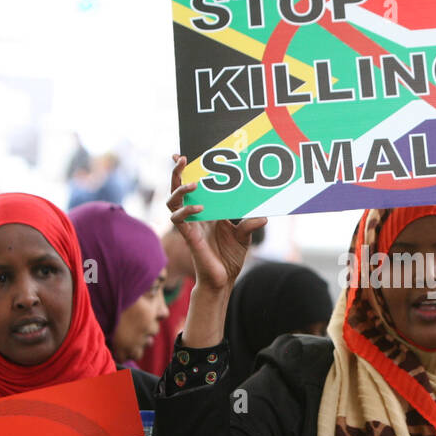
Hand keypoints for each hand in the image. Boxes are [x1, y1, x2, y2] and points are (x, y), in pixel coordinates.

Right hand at [166, 154, 265, 294]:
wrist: (223, 281)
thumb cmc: (230, 258)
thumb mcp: (243, 237)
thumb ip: (249, 224)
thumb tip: (263, 217)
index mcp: (207, 211)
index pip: (194, 186)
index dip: (187, 171)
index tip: (185, 155)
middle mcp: (195, 215)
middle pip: (178, 189)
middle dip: (177, 173)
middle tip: (182, 158)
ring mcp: (189, 225)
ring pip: (172, 201)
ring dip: (180, 189)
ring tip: (193, 183)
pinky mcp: (188, 237)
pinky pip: (179, 220)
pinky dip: (187, 211)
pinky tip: (200, 209)